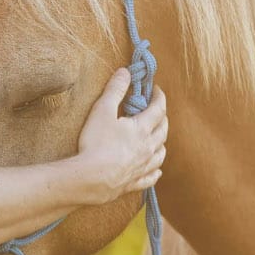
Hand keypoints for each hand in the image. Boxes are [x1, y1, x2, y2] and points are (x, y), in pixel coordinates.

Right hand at [73, 67, 167, 204]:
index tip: (156, 89)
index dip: (159, 97)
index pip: (158, 109)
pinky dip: (156, 171)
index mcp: (142, 129)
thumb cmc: (96, 143)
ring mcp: (143, 167)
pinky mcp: (134, 182)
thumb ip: (115, 90)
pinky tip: (156, 170)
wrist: (91, 179)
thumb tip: (125, 72)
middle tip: (157, 110)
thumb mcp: (102, 110)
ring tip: (158, 138)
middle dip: (162, 118)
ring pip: (161, 154)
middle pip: (163, 131)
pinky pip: (151, 177)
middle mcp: (148, 148)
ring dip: (162, 143)